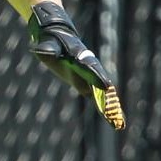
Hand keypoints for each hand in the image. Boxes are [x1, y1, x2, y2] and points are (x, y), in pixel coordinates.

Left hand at [27, 2, 124, 129]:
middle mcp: (88, 67)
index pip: (89, 67)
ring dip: (109, 107)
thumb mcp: (47, 44)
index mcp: (79, 56)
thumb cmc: (51, 41)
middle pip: (99, 83)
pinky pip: (96, 96)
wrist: (59, 37)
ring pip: (101, 92)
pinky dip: (104, 108)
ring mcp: (89, 76)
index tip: (107, 87)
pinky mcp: (87, 83)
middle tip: (115, 111)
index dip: (97, 77)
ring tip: (119, 123)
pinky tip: (112, 121)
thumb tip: (41, 51)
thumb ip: (47, 49)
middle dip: (107, 97)